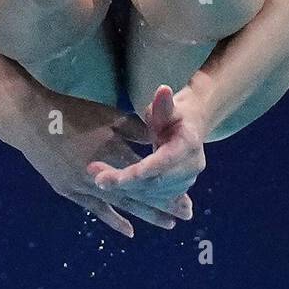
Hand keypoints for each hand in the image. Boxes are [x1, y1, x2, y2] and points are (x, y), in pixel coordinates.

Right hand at [7, 89, 193, 236]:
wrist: (29, 120)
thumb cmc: (71, 112)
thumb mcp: (108, 116)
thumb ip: (135, 129)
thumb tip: (159, 140)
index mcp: (112, 154)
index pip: (147, 177)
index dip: (168, 189)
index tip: (187, 198)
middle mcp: (100, 176)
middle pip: (138, 195)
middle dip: (163, 206)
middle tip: (187, 216)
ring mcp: (83, 186)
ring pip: (121, 205)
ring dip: (145, 215)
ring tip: (168, 225)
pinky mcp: (68, 191)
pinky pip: (95, 209)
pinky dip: (113, 219)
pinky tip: (129, 231)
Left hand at [86, 82, 209, 203]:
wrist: (192, 125)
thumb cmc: (174, 113)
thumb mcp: (167, 106)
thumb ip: (163, 103)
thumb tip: (163, 89)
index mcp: (188, 144)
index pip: (161, 163)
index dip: (138, 173)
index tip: (116, 178)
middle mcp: (191, 166)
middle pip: (155, 183)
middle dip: (126, 184)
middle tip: (97, 178)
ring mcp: (188, 180)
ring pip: (154, 195)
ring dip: (127, 191)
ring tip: (99, 179)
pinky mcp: (181, 188)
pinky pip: (156, 199)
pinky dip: (136, 196)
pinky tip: (114, 188)